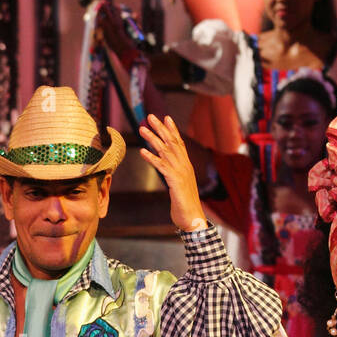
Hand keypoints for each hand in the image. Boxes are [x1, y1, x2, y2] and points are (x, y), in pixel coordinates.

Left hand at [138, 114, 205, 231]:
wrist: (194, 220)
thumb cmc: (186, 207)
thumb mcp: (180, 188)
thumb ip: (174, 178)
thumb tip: (169, 174)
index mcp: (186, 166)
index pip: (180, 143)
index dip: (172, 130)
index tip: (165, 117)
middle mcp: (184, 166)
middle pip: (172, 142)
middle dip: (161, 128)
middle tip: (150, 116)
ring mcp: (180, 173)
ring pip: (166, 151)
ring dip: (152, 139)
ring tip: (142, 129)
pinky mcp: (175, 182)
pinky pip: (161, 167)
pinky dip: (151, 158)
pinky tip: (142, 151)